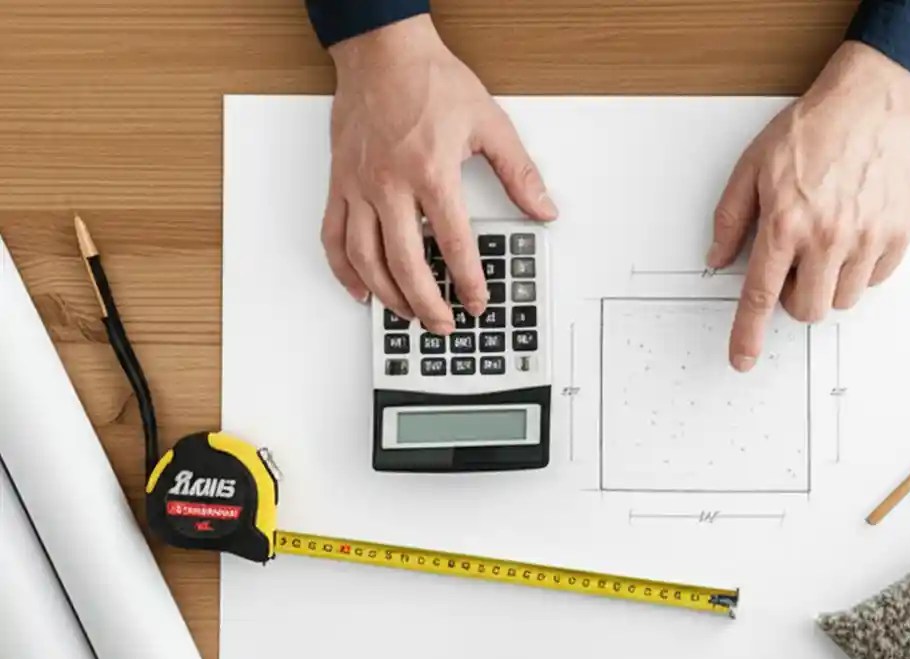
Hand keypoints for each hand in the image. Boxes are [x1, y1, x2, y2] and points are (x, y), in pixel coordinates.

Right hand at [321, 15, 557, 333]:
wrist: (383, 52)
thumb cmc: (431, 82)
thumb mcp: (490, 124)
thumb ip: (519, 174)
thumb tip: (543, 210)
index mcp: (431, 171)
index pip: (453, 243)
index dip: (468, 281)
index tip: (478, 302)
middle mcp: (389, 184)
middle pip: (406, 263)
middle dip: (427, 302)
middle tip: (445, 323)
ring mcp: (359, 186)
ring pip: (366, 258)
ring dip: (388, 295)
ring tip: (409, 314)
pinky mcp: (340, 184)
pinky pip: (333, 237)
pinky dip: (345, 271)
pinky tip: (361, 290)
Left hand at [708, 42, 909, 370]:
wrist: (868, 105)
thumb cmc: (810, 132)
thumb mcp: (752, 168)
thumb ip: (731, 218)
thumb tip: (717, 259)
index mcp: (785, 223)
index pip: (761, 295)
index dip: (748, 334)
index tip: (742, 359)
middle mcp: (826, 237)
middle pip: (807, 310)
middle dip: (795, 298)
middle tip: (796, 262)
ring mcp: (865, 239)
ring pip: (842, 300)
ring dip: (828, 283)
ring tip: (827, 242)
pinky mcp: (895, 235)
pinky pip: (874, 280)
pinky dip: (861, 268)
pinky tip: (854, 233)